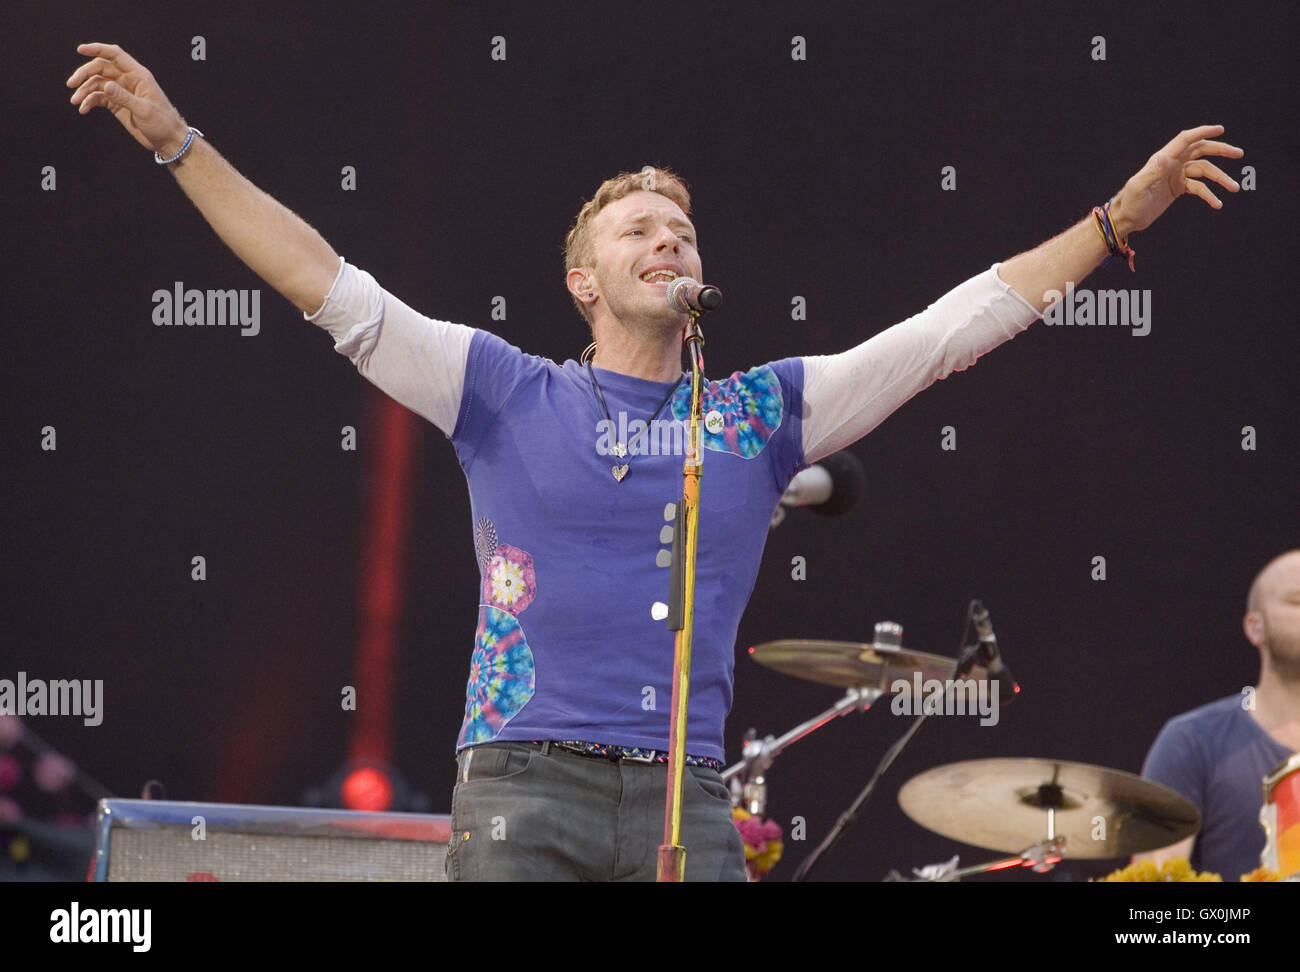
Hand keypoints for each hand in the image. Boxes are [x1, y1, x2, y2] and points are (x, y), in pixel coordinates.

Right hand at [67, 42, 188, 155]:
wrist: (168, 141)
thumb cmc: (163, 123)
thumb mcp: (144, 110)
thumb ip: (124, 97)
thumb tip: (105, 85)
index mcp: (138, 75)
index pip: (115, 55)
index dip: (97, 49)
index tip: (80, 50)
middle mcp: (127, 80)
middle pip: (100, 68)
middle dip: (84, 74)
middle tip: (72, 84)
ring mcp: (121, 92)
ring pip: (97, 83)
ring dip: (84, 90)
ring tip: (76, 102)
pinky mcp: (117, 104)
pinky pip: (98, 97)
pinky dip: (89, 101)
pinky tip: (83, 109)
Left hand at [1109, 125, 1243, 238]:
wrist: (1126, 219)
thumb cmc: (1130, 202)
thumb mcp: (1139, 187)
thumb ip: (1152, 172)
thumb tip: (1163, 157)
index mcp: (1163, 159)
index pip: (1186, 139)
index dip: (1202, 132)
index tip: (1220, 129)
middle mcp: (1172, 164)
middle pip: (1201, 151)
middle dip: (1220, 150)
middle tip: (1239, 153)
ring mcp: (1176, 175)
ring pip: (1205, 171)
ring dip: (1220, 178)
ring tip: (1234, 188)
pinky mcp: (1178, 188)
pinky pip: (1199, 188)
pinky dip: (1209, 195)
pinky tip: (1217, 204)